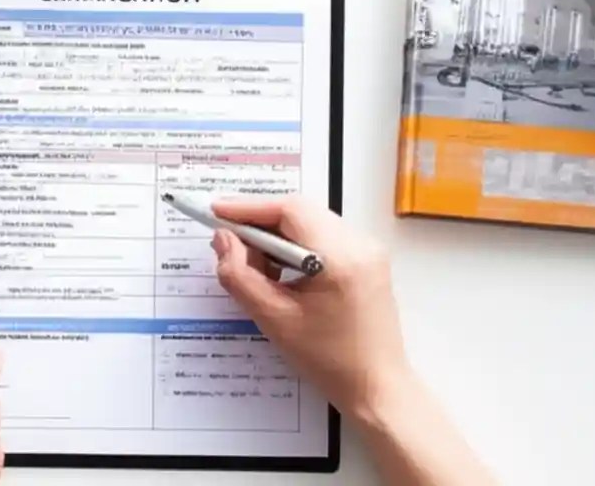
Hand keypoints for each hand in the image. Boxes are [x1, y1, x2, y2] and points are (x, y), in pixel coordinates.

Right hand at [210, 195, 410, 420]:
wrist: (376, 387)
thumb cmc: (331, 361)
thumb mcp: (274, 319)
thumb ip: (241, 276)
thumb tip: (224, 241)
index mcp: (341, 258)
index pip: (289, 211)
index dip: (248, 207)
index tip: (218, 212)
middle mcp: (361, 245)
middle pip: (299, 212)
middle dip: (259, 222)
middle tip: (229, 240)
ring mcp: (368, 250)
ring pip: (309, 222)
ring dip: (277, 235)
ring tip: (255, 265)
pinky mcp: (366, 259)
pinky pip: (323, 236)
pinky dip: (295, 246)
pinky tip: (280, 271)